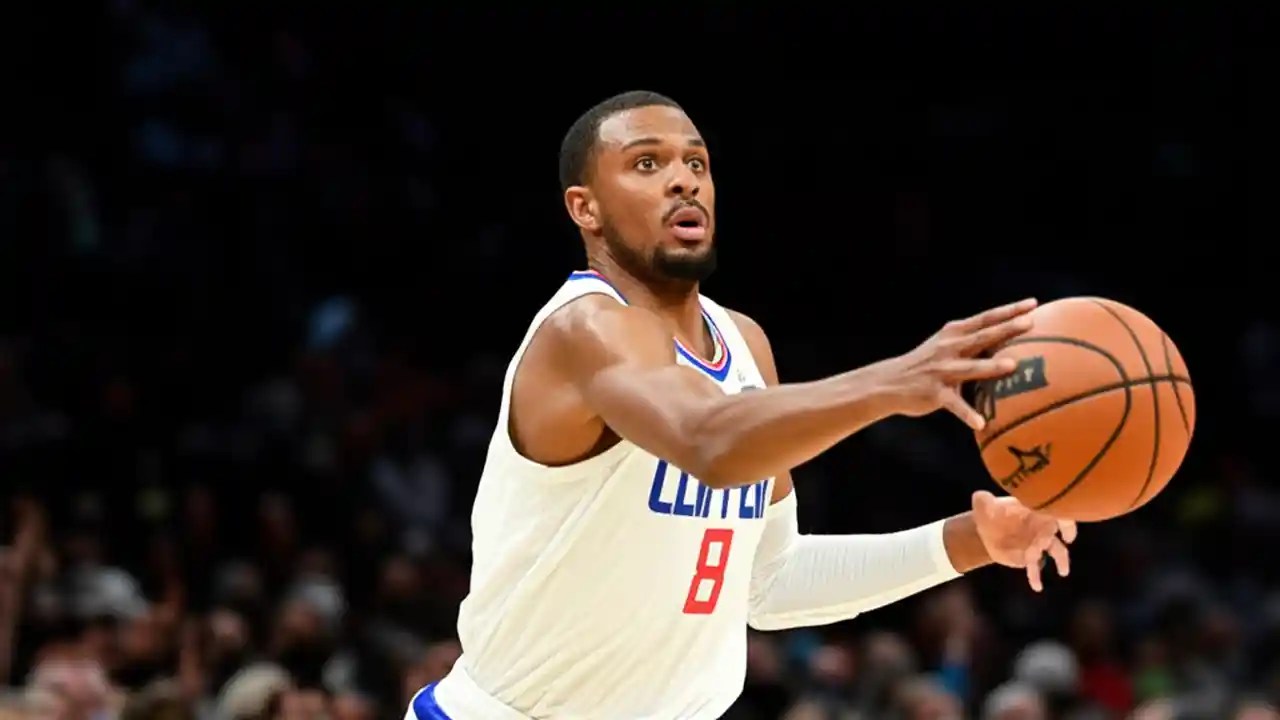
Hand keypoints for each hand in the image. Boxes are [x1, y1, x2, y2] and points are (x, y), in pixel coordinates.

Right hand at [880, 298, 1036, 429]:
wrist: (889, 382)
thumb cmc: (927, 363)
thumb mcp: (947, 345)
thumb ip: (972, 340)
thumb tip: (1009, 339)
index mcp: (954, 333)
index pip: (986, 318)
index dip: (1010, 310)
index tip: (1033, 303)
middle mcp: (949, 348)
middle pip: (982, 336)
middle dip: (1006, 329)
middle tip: (1030, 322)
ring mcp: (941, 370)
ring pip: (970, 368)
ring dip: (990, 367)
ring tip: (1012, 365)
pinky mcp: (935, 393)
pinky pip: (954, 405)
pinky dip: (968, 414)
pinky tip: (981, 423)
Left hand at [971, 490, 1075, 591]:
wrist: (985, 531)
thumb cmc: (990, 512)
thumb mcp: (983, 504)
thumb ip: (983, 500)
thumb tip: (980, 497)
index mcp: (1034, 509)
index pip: (1056, 510)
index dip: (1064, 516)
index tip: (1066, 520)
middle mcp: (1042, 526)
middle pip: (1056, 531)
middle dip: (1058, 535)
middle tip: (1060, 541)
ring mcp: (1038, 543)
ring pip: (1056, 551)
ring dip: (1061, 560)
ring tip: (1063, 571)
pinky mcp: (1029, 557)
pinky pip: (1035, 567)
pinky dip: (1036, 576)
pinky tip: (1037, 586)